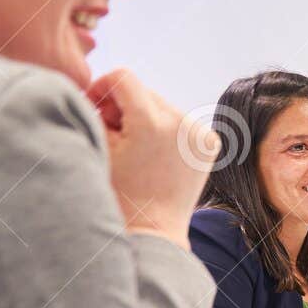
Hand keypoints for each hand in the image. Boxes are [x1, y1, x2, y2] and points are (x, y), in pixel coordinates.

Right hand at [86, 69, 215, 245]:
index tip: (97, 110)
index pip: (123, 78)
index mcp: (151, 122)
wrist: (152, 230)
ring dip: (147, 119)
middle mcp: (181, 122)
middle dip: (125, 108)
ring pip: (163, 106)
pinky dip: (167, 131)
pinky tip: (158, 155)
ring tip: (138, 151)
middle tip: (117, 137)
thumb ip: (97, 109)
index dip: (103, 89)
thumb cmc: (117, 193)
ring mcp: (200, 133)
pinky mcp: (210, 142)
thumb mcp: (99, 146)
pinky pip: (181, 121)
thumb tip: (103, 92)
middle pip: (144, 92)